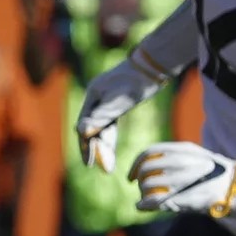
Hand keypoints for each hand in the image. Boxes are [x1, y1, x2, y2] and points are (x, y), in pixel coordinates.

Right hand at [75, 45, 172, 171]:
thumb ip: (101, 117)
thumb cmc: (137, 82)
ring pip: (101, 127)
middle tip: (104, 169)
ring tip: (108, 165)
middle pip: (92, 128)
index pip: (83, 126)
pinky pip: (109, 123)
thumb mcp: (119, 101)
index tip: (89, 164)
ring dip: (104, 145)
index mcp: (93, 95)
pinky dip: (110, 136)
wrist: (154, 66)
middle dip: (96, 149)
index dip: (85, 146)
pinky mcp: (117, 101)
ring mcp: (106, 99)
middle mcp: (96, 97)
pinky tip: (111, 148)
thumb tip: (82, 132)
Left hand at [129, 141, 235, 216]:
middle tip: (141, 190)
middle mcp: (184, 162)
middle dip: (139, 180)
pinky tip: (142, 207)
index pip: (150, 152)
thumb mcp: (197, 159)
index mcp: (185, 150)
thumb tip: (151, 168)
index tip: (131, 176)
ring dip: (143, 194)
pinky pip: (158, 200)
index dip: (135, 164)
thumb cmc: (216, 176)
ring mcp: (186, 180)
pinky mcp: (187, 198)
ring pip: (149, 184)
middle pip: (147, 168)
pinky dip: (145, 204)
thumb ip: (175, 160)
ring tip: (147, 200)